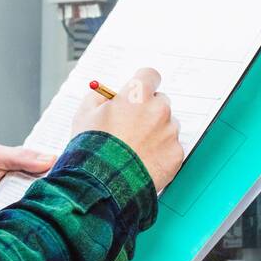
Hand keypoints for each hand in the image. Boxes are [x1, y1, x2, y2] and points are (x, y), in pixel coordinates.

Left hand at [0, 144, 56, 226]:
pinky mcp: (11, 220)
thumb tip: (50, 159)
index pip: (49, 167)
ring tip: (46, 203)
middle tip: (61, 189)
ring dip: (41, 205)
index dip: (59, 168)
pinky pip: (24, 221)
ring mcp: (19, 204)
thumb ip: (21, 156)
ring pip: (39, 206)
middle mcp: (25, 186)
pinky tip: (32, 217)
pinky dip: (28, 220)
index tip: (70, 170)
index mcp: (24, 167)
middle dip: (54, 189)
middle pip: (47, 189)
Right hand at [71, 67, 182, 191]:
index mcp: (137, 95)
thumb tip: (106, 95)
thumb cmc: (92, 149)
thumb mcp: (84, 115)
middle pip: (160, 101)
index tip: (138, 92)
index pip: (149, 76)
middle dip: (148, 111)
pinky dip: (160, 153)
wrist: (102, 185)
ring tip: (134, 150)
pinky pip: (171, 147)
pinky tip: (142, 162)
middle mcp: (159, 110)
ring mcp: (169, 132)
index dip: (142, 84)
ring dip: (155, 133)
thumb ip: (98, 98)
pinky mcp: (176, 154)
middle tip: (131, 127)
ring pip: (167, 126)